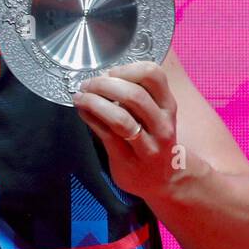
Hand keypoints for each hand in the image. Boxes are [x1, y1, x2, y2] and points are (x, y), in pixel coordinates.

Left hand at [72, 61, 184, 198]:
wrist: (164, 180)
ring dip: (95, 103)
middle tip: (87, 84)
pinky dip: (90, 119)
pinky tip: (82, 112)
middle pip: (134, 95)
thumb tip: (101, 76)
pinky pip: (106, 135)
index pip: (154, 75)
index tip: (109, 72)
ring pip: (120, 118)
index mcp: (167, 106)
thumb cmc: (152, 139)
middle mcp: (162, 124)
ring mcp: (148, 145)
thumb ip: (135, 95)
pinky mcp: (128, 160)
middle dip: (104, 85)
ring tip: (80, 97)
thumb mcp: (154, 114)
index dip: (127, 68)